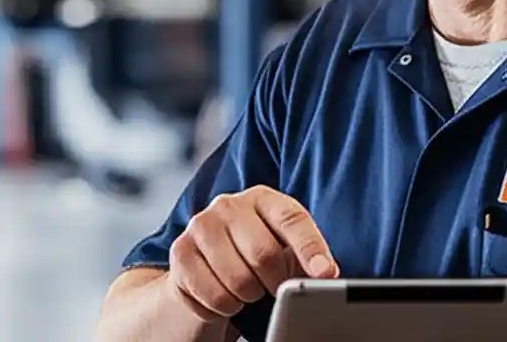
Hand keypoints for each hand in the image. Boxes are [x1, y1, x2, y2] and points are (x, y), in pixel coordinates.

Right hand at [166, 185, 338, 321]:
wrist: (203, 266)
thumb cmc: (253, 255)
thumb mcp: (283, 248)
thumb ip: (304, 257)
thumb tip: (325, 275)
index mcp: (262, 198)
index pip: (292, 219)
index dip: (311, 248)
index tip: (326, 274)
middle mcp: (228, 205)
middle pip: (264, 254)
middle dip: (276, 283)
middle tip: (275, 288)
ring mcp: (200, 226)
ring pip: (238, 281)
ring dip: (248, 297)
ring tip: (248, 289)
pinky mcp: (180, 252)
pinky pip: (214, 296)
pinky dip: (225, 307)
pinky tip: (225, 294)